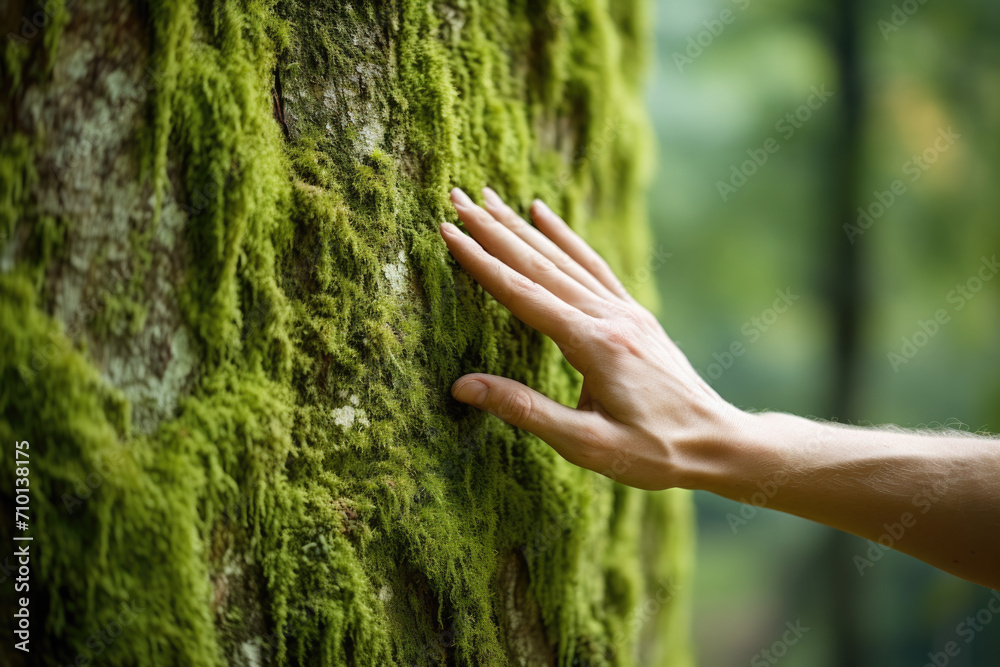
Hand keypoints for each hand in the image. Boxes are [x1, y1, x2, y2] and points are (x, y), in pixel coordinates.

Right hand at [440, 187, 745, 489]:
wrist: (719, 443)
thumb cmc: (654, 452)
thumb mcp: (586, 443)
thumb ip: (525, 410)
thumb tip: (463, 385)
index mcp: (593, 344)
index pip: (523, 294)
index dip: (481, 262)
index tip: (448, 231)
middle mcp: (609, 316)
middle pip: (540, 264)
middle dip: (494, 230)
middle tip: (457, 197)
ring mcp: (625, 311)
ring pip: (564, 258)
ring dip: (522, 227)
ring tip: (490, 198)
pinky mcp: (634, 314)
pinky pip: (593, 265)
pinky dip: (565, 238)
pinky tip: (545, 216)